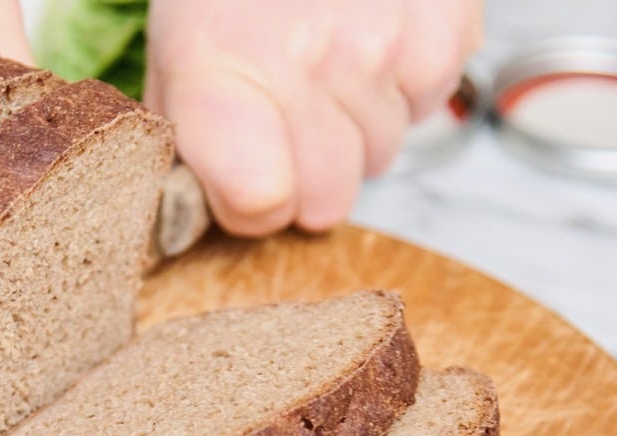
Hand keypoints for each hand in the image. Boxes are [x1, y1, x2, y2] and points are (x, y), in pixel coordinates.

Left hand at [144, 0, 482, 235]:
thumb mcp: (176, 58)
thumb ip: (187, 146)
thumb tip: (197, 222)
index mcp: (217, 74)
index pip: (258, 202)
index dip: (254, 207)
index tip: (247, 179)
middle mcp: (301, 62)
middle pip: (325, 203)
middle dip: (308, 177)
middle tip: (290, 115)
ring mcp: (378, 47)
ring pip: (379, 160)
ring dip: (355, 127)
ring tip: (330, 61)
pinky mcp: (441, 32)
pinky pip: (427, 107)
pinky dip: (403, 84)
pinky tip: (372, 38)